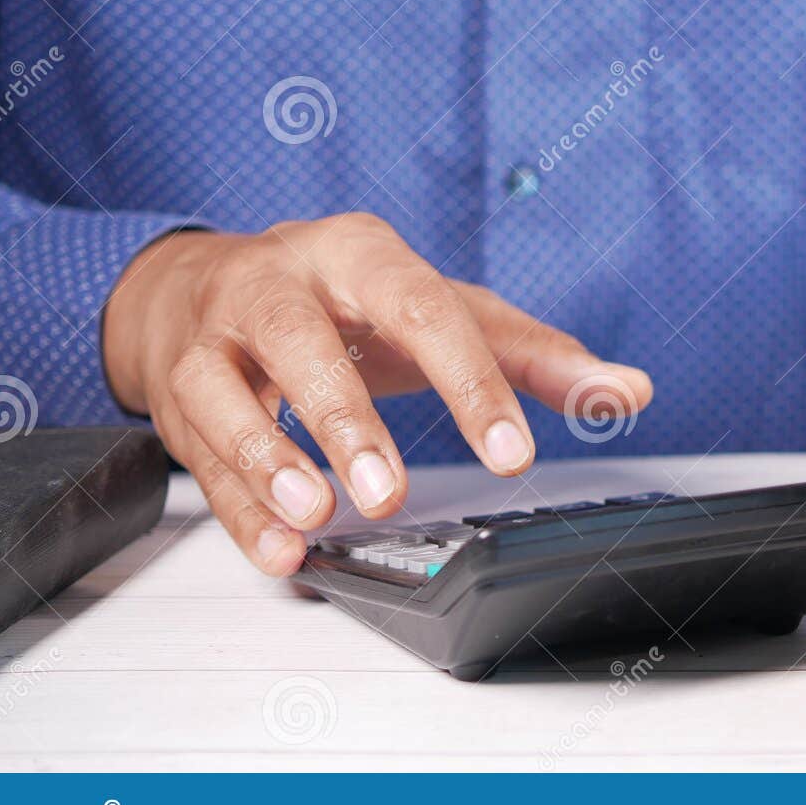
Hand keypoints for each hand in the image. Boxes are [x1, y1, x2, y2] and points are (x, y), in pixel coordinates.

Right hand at [102, 213, 652, 573]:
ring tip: (318, 514)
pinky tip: (280, 550)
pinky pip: (197, 452)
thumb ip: (536, 356)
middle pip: (302, 340)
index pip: (424, 309)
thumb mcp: (446, 309)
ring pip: (223, 390)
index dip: (469, 384)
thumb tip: (628, 391)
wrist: (206, 282)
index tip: (511, 453)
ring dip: (268, 460)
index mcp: (362, 254)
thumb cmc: (348, 299)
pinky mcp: (177, 388)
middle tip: (387, 494)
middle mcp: (279, 282)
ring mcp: (217, 334)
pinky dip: (237, 508)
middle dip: (347, 419)